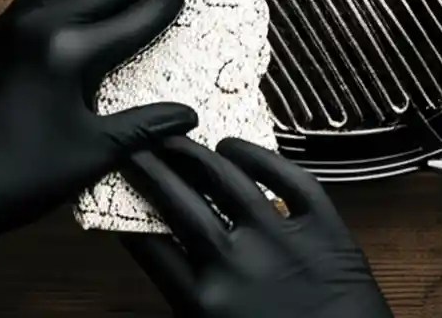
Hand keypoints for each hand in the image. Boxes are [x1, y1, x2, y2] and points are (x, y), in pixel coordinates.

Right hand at [122, 138, 393, 317]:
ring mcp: (281, 239)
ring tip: (175, 139)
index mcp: (204, 303)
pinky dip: (257, 156)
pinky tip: (234, 147)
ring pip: (225, 179)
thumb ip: (195, 301)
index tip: (117, 191)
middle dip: (148, 170)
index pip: (149, 246)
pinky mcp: (323, 227)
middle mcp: (235, 264)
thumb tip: (175, 265)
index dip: (126, 213)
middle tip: (133, 148)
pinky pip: (287, 178)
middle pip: (176, 203)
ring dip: (193, 155)